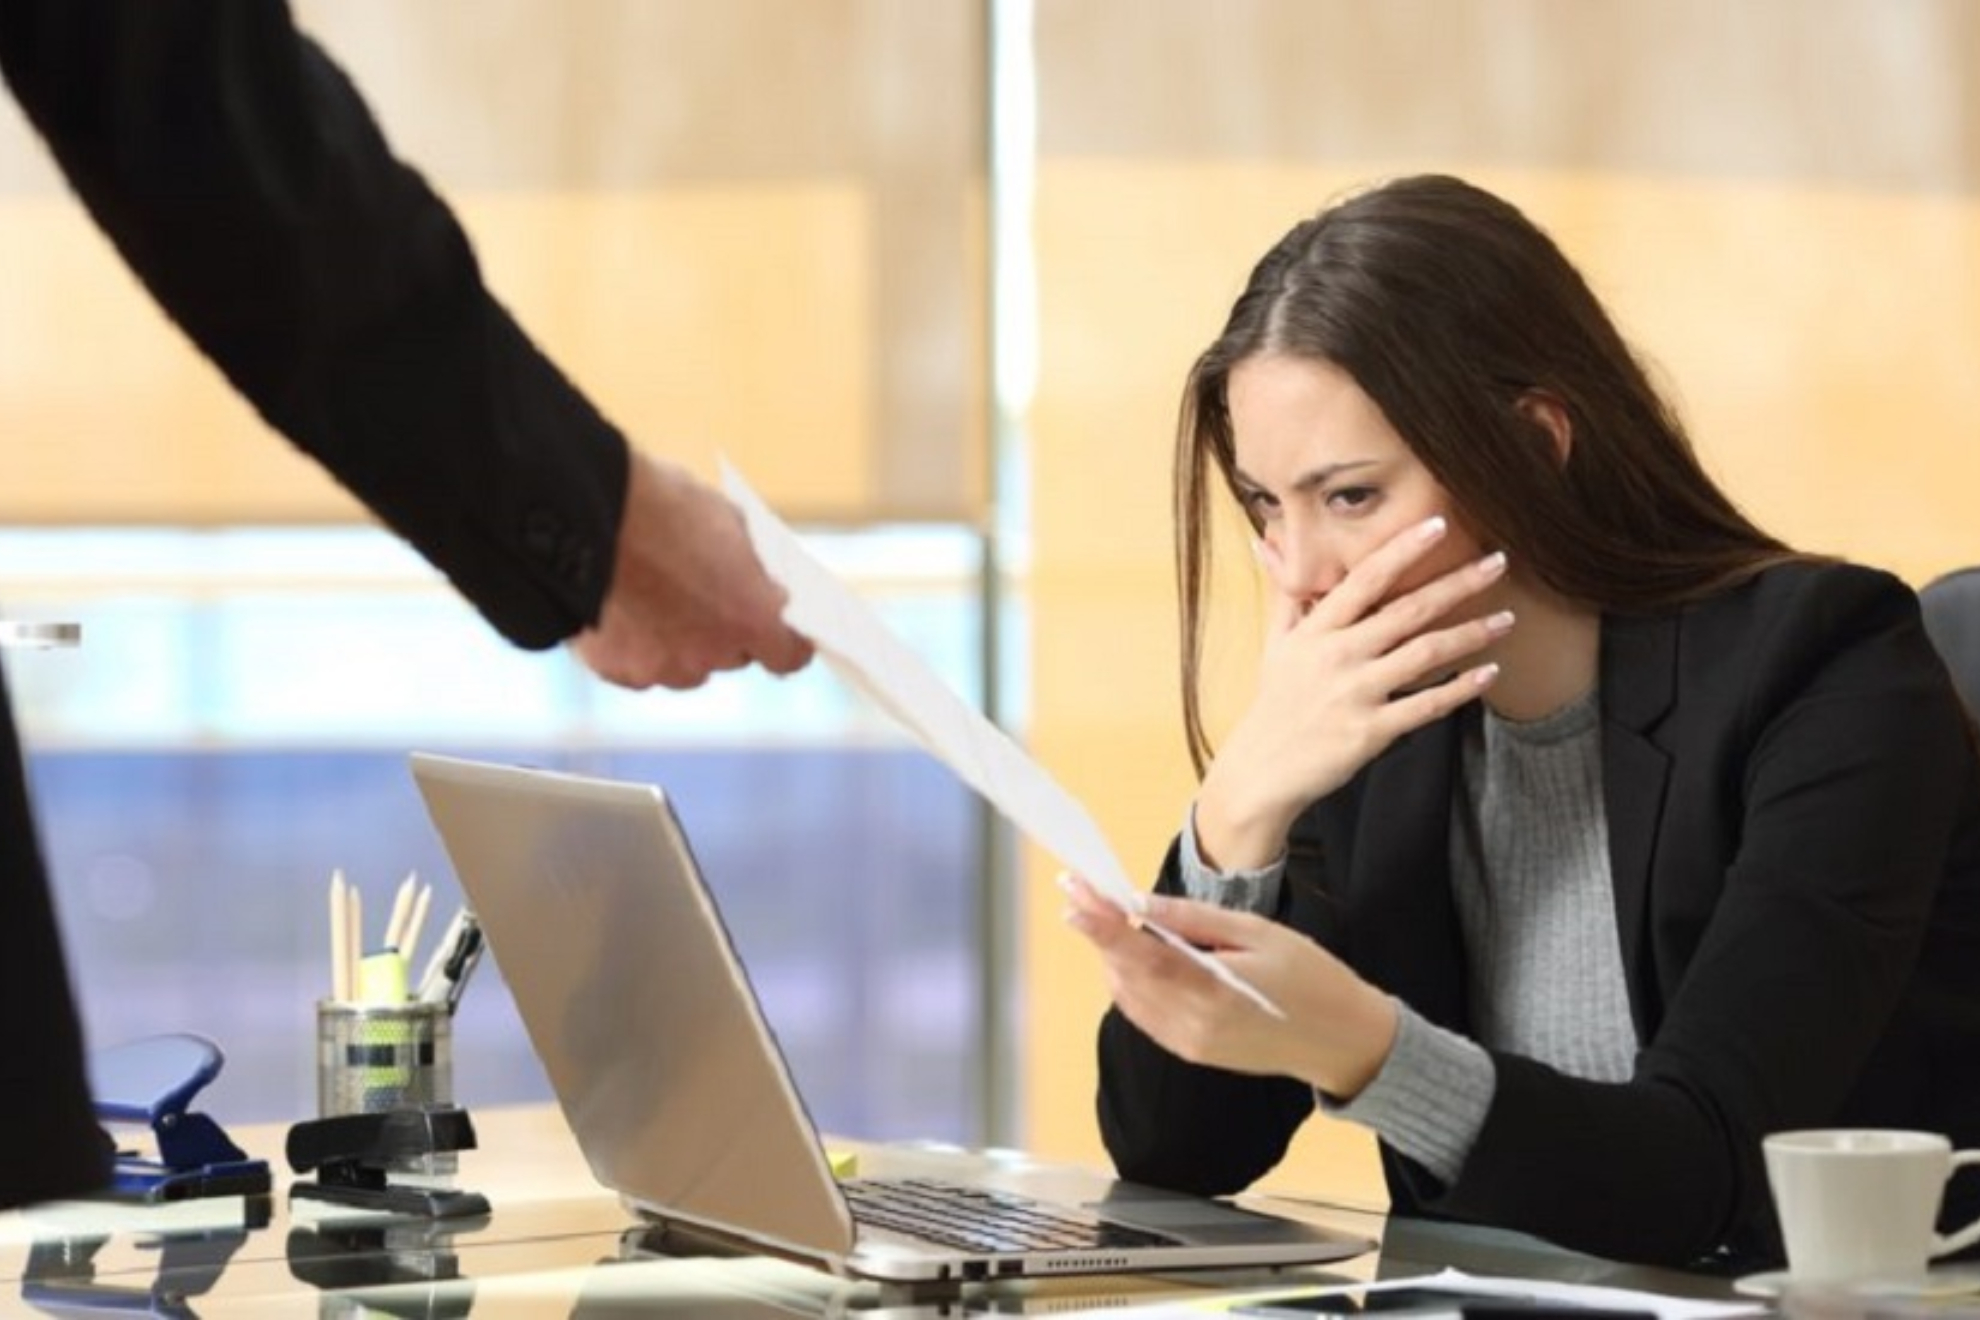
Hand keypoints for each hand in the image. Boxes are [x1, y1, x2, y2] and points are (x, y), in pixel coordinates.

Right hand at [571, 453, 813, 688]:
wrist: (583, 512)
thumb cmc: (661, 506)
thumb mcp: (726, 522)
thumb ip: (748, 564)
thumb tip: (754, 579)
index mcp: (752, 617)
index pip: (789, 655)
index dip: (783, 640)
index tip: (776, 627)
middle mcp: (712, 654)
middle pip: (732, 656)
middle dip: (723, 631)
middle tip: (702, 596)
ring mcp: (663, 667)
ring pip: (683, 667)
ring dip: (678, 644)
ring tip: (655, 601)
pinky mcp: (617, 669)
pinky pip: (636, 668)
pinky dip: (632, 647)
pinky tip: (620, 611)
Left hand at [1061, 874, 1395, 1097]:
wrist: (1342, 1040)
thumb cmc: (1310, 977)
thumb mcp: (1258, 932)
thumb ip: (1195, 920)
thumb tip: (1141, 904)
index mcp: (1213, 992)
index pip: (1141, 955)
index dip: (1102, 926)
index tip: (1075, 897)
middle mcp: (1193, 1025)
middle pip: (1126, 975)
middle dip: (1101, 934)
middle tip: (1085, 896)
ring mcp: (1190, 1044)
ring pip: (1129, 996)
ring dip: (1113, 958)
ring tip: (1107, 920)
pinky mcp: (1192, 1052)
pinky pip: (1145, 1015)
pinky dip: (1132, 983)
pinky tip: (1135, 957)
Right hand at [1194, 517, 1510, 868]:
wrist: (1262, 770)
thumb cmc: (1273, 704)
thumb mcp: (1274, 645)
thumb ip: (1286, 594)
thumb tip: (1265, 541)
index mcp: (1316, 631)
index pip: (1364, 579)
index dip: (1402, 550)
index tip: (1438, 525)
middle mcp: (1338, 656)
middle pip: (1408, 610)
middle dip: (1458, 583)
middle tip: (1498, 562)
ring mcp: (1356, 693)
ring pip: (1425, 654)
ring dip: (1471, 634)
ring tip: (1507, 619)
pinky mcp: (1371, 731)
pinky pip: (1426, 706)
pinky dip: (1461, 689)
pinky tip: (1489, 673)